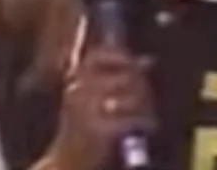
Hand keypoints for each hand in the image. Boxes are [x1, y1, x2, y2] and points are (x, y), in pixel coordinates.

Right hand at [42, 46, 156, 169]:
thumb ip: (116, 76)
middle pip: (122, 76)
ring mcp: (86, 111)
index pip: (99, 56)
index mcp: (74, 80)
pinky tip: (149, 125)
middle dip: (142, 86)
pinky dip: (144, 122)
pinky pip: (131, 120)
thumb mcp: (91, 97)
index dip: (122, 57)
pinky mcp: (97, 131)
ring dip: (145, 105)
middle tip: (148, 97)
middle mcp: (77, 91)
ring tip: (148, 113)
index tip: (139, 63)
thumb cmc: (81, 126)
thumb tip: (147, 60)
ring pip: (130, 97)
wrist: (67, 161)